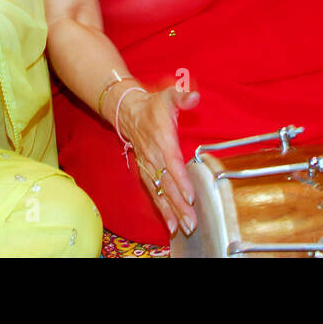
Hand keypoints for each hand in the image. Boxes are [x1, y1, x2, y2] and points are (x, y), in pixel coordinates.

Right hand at [116, 86, 200, 236]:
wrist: (128, 112)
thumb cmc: (153, 106)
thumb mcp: (168, 95)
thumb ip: (182, 96)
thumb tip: (194, 96)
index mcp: (162, 139)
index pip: (172, 162)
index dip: (181, 180)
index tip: (190, 196)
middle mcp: (154, 157)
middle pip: (167, 184)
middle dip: (179, 205)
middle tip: (191, 222)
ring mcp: (149, 167)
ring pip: (160, 192)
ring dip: (171, 211)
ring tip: (183, 228)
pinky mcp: (146, 173)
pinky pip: (154, 193)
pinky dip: (162, 210)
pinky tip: (170, 224)